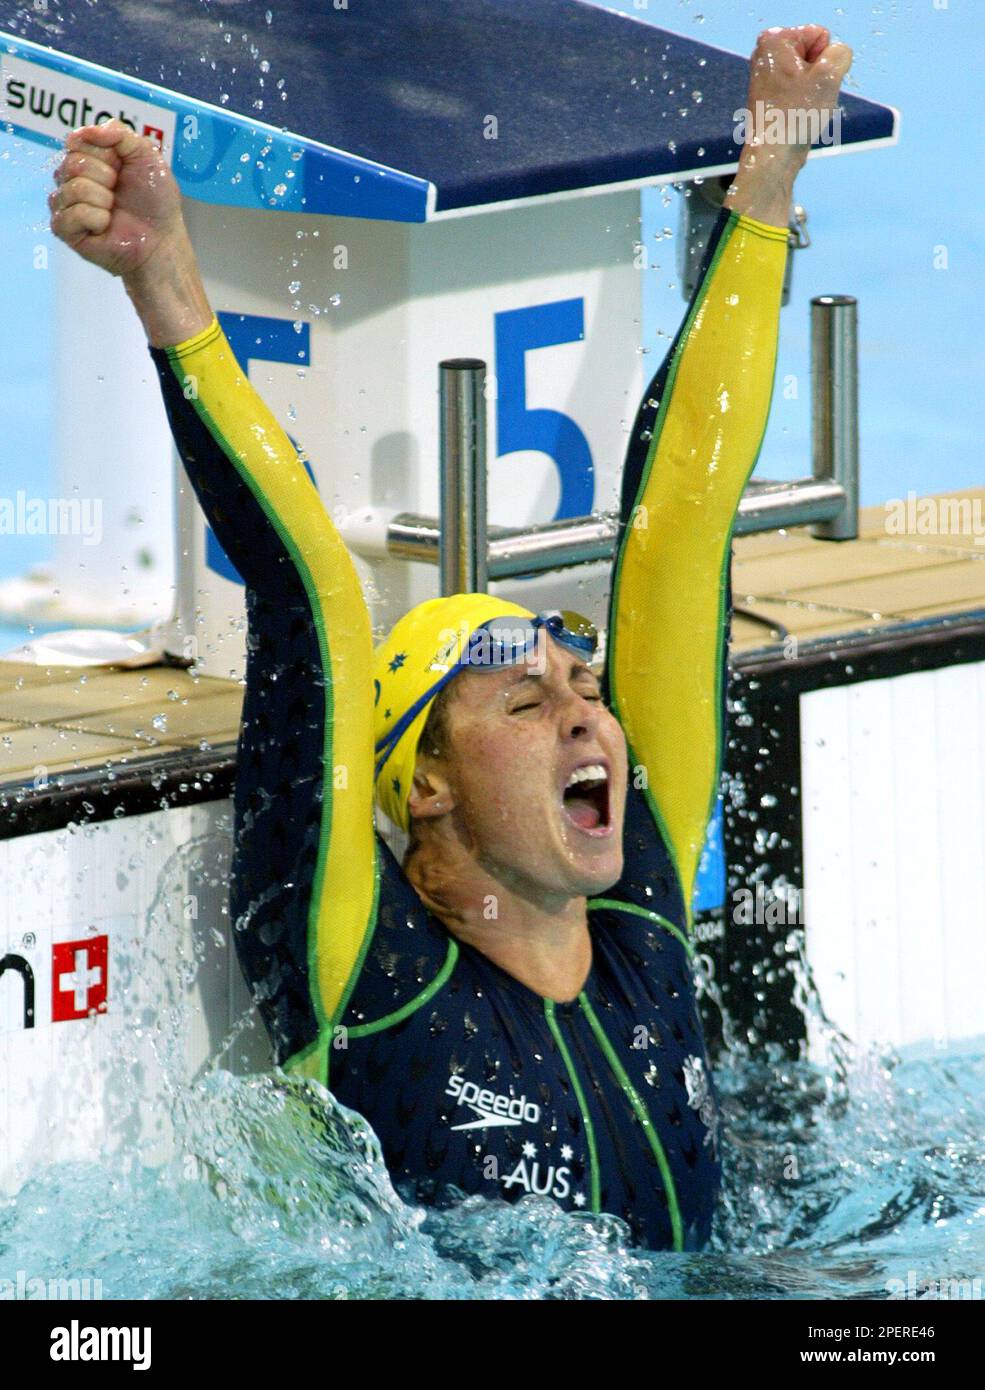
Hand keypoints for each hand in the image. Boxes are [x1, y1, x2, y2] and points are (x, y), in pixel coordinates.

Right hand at [49, 119, 184, 278]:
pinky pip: (70, 214)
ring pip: (72, 188)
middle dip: (105, 177)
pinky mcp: (64, 229)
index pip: (77, 140)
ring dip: (103, 200)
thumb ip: (119, 133)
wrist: (162, 239)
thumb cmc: (155, 202)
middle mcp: (72, 178)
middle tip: (119, 192)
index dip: (105, 154)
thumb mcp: (146, 155)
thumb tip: (85, 131)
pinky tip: (105, 226)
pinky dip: (96, 219)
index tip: (122, 168)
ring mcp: (66, 203)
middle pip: (72, 163)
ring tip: (114, 210)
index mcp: (88, 158)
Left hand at [725, 25, 852, 226]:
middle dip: (819, 74)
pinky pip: (801, 90)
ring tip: (803, 107)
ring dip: (815, 89)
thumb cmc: (796, 115)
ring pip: (811, 74)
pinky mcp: (770, 96)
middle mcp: (766, 53)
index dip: (825, 60)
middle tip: (807, 97)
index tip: (811, 83)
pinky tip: (798, 115)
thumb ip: (841, 54)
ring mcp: (767, 76)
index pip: (821, 34)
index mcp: (775, 40)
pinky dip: (805, 101)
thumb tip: (834, 60)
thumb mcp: (830, 75)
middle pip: (815, 52)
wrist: (773, 156)